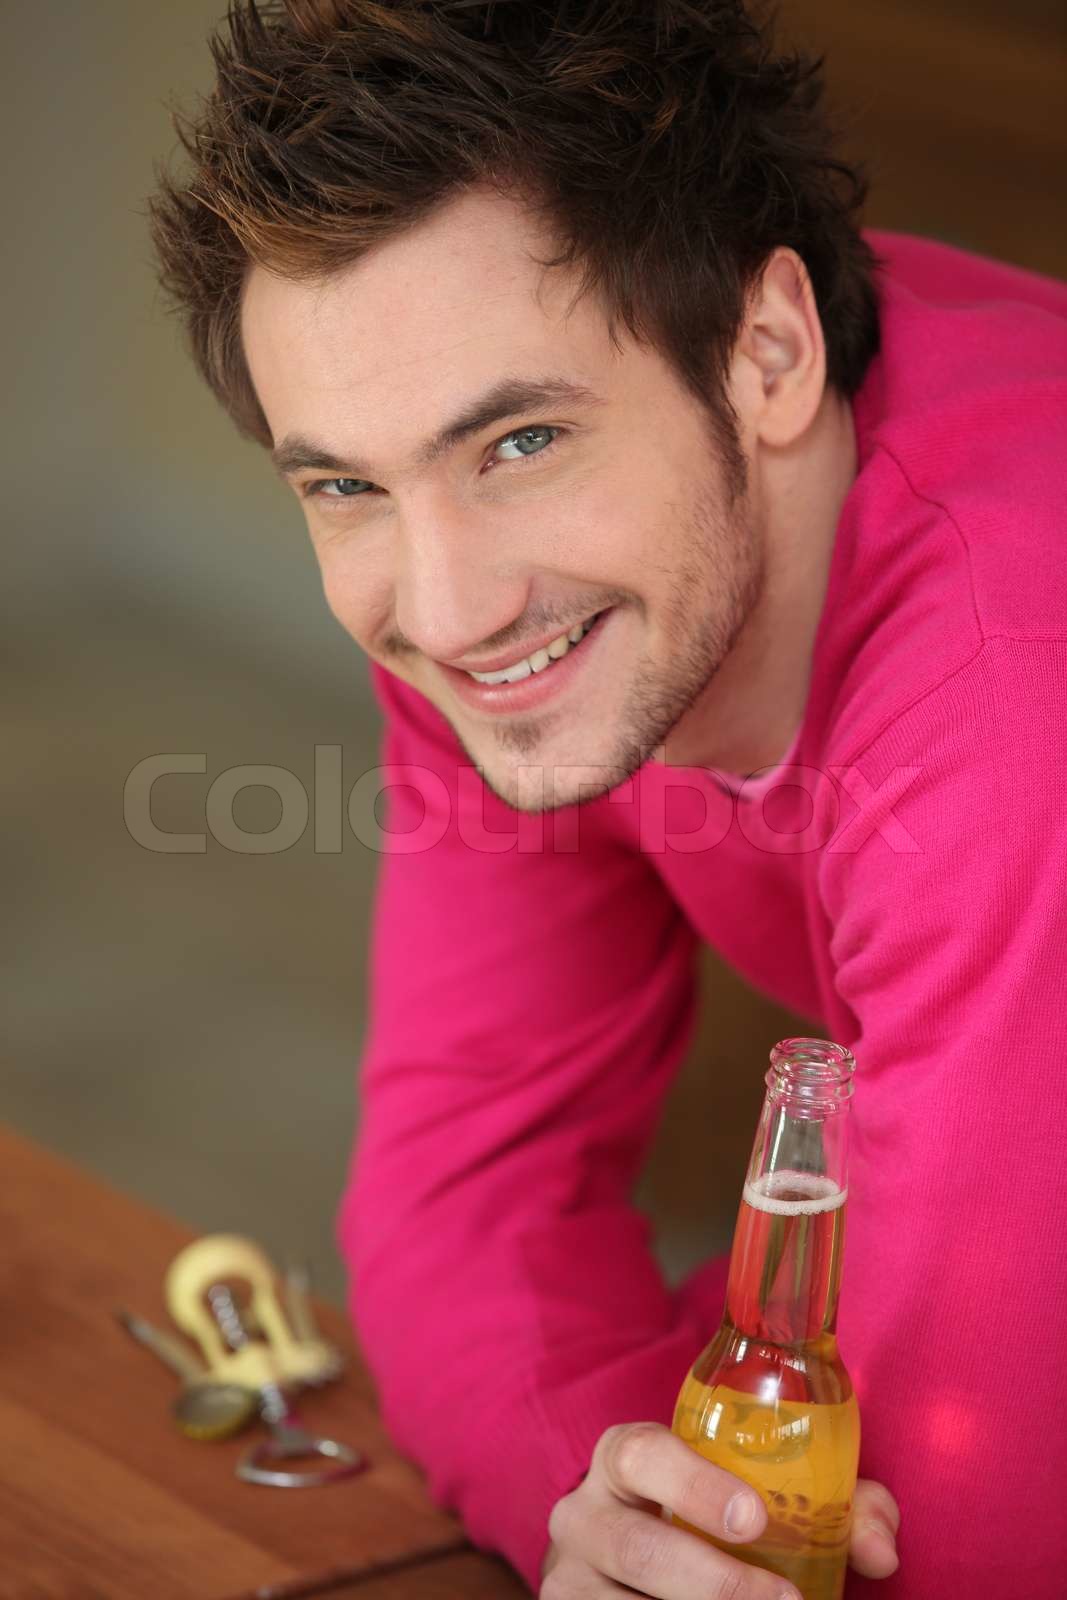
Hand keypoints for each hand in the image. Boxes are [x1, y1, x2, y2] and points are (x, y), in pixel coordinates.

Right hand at [540, 1421, 899, 1598]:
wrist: (623, 1572)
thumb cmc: (707, 1525)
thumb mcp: (751, 1501)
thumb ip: (829, 1509)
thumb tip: (881, 1550)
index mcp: (623, 1459)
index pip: (642, 1454)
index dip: (695, 1485)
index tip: (755, 1520)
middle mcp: (582, 1515)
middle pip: (638, 1548)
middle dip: (717, 1583)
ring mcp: (570, 1581)